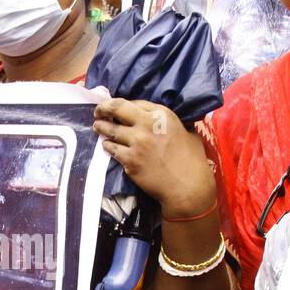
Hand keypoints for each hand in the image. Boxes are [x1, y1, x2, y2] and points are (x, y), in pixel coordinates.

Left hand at [93, 98, 215, 215]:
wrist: (187, 186)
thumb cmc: (192, 160)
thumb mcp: (188, 132)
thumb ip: (173, 123)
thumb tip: (166, 121)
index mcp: (161, 115)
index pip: (134, 103)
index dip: (123, 105)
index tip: (116, 108)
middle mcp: (147, 125)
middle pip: (116, 109)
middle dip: (103, 108)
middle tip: (98, 111)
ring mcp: (136, 143)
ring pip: (110, 130)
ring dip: (101, 127)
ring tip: (97, 127)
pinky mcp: (129, 160)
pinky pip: (112, 150)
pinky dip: (107, 146)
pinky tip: (106, 145)